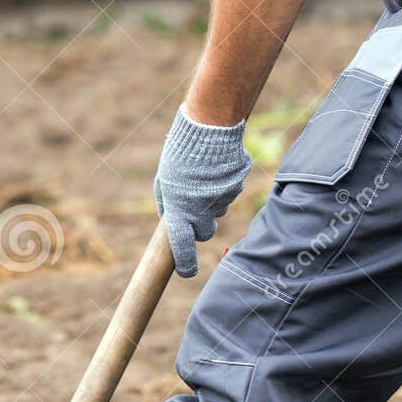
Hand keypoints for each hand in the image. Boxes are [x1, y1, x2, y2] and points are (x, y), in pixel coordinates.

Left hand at [152, 104, 252, 277]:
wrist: (208, 128)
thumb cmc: (179, 153)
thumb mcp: (164, 179)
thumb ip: (166, 202)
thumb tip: (169, 217)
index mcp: (181, 210)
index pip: (182, 246)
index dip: (186, 263)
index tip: (187, 273)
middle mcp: (203, 210)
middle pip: (205, 231)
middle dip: (201, 224)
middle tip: (195, 205)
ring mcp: (223, 199)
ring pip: (218, 210)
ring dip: (211, 200)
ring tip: (203, 176)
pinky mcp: (237, 187)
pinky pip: (229, 193)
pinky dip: (223, 185)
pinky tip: (217, 168)